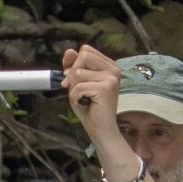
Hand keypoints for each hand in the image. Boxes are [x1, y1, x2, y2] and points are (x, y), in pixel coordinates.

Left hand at [60, 45, 128, 169]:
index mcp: (109, 66)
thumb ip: (73, 67)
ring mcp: (110, 78)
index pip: (85, 50)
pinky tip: (85, 104)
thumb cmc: (90, 109)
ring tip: (84, 99)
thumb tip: (69, 51)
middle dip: (74, 74)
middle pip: (82, 56)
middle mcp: (113, 69)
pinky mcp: (105, 88)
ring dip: (74, 89)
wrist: (101, 131)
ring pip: (77, 73)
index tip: (76, 80)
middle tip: (80, 91)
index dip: (75, 64)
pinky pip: (77, 87)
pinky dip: (75, 98)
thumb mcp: (78, 84)